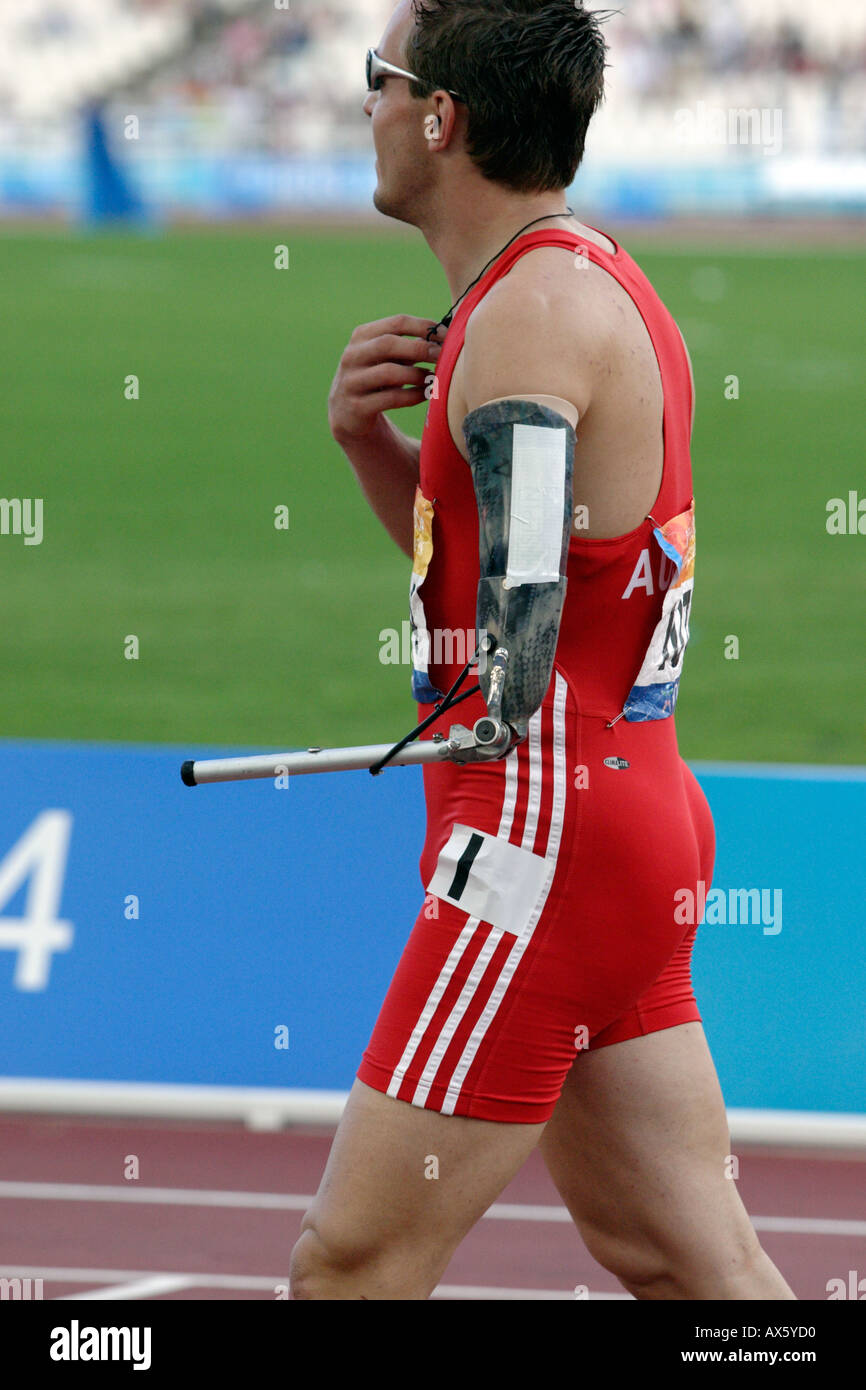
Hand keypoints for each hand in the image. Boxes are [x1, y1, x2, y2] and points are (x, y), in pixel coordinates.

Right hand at [328, 315, 445, 444]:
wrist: (348, 412)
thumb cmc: (378, 377)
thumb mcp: (389, 357)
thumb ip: (411, 344)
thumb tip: (447, 333)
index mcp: (362, 335)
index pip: (397, 322)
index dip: (425, 327)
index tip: (447, 336)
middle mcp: (352, 355)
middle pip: (388, 344)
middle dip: (420, 349)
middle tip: (442, 356)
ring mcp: (352, 381)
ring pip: (388, 372)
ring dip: (417, 375)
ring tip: (434, 378)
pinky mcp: (357, 406)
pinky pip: (391, 399)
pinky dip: (413, 396)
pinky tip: (426, 394)